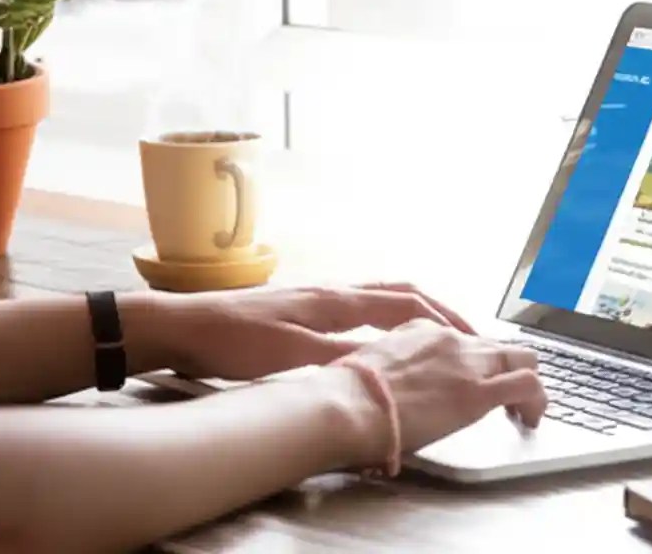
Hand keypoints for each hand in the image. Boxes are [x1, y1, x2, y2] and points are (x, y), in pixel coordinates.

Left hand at [144, 283, 474, 380]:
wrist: (181, 325)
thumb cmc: (232, 341)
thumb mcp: (288, 354)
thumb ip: (339, 356)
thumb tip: (390, 360)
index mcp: (335, 300)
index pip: (404, 304)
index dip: (441, 320)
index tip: (470, 337)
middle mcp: (333, 291)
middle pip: (400, 292)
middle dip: (437, 309)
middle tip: (466, 331)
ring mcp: (318, 297)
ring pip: (381, 296)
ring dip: (414, 312)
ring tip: (436, 333)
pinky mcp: (303, 309)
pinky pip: (362, 307)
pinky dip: (388, 317)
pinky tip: (383, 338)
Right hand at [337, 319, 547, 452]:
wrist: (348, 404)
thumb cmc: (346, 393)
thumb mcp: (370, 364)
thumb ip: (392, 368)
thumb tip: (395, 389)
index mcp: (422, 330)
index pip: (466, 341)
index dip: (477, 364)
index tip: (476, 381)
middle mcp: (451, 340)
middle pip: (500, 346)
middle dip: (511, 369)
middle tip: (511, 397)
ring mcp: (468, 364)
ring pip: (524, 359)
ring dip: (530, 385)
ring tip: (526, 411)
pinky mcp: (478, 393)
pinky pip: (527, 386)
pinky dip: (538, 401)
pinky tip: (531, 419)